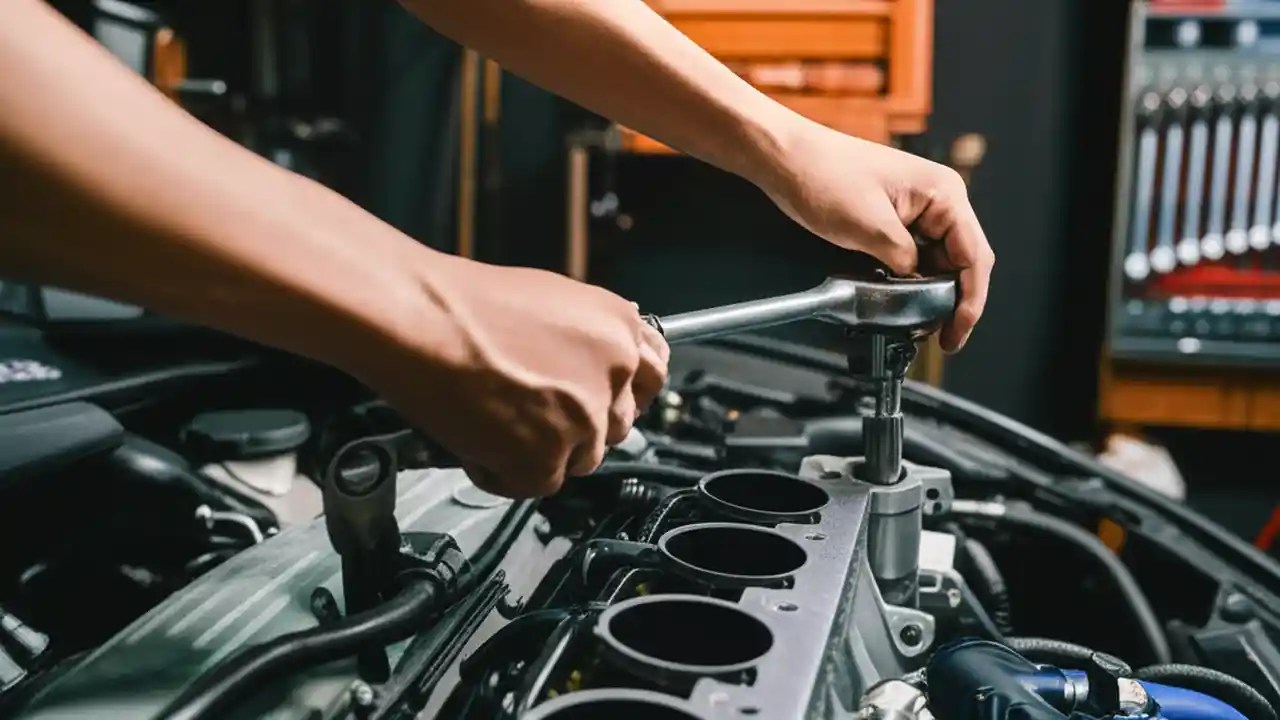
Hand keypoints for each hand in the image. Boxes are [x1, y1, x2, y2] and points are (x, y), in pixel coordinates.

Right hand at [363, 257, 668, 497]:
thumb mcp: (550, 300)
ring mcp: (585, 419)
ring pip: (579, 457)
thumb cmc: (464, 304)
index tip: (607, 399)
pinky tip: (478, 436)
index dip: (624, 391)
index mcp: (619, 326)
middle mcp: (614, 371)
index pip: (653, 374)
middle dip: (579, 424)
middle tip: (532, 410)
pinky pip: (537, 482)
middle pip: (615, 424)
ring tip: (495, 415)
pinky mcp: (549, 459)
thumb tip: (593, 364)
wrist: (420, 322)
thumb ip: (587, 337)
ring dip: (543, 448)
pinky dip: (506, 470)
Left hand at [761, 120, 993, 351]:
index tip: (956, 331)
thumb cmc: (823, 174)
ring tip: (920, 321)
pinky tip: (903, 298)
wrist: (787, 159)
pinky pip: (916, 255)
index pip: (974, 256)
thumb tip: (918, 289)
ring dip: (932, 291)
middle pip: (963, 261)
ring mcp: (918, 209)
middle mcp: (938, 199)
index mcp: (944, 193)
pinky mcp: (897, 219)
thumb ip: (903, 264)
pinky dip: (913, 279)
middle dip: (953, 300)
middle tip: (941, 336)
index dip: (970, 300)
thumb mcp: (869, 228)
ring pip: (939, 261)